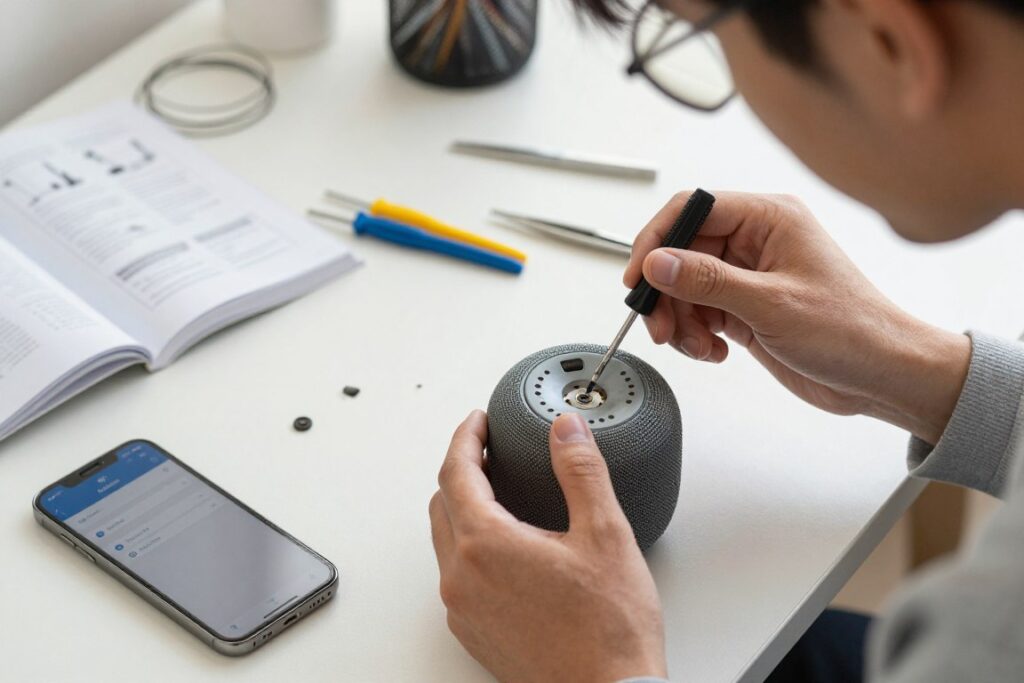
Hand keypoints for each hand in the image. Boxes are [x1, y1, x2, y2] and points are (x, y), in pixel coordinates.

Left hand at [430, 410, 666, 682]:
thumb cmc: (609, 630)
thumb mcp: (605, 534)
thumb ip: (581, 471)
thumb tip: (566, 430)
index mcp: (486, 545)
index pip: (455, 472)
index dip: (466, 437)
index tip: (478, 422)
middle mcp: (462, 578)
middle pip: (442, 503)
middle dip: (463, 470)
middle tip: (490, 452)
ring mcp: (463, 610)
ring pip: (446, 541)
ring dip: (464, 509)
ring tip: (499, 494)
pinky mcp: (473, 633)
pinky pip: (457, 575)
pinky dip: (471, 547)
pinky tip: (507, 547)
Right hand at [627, 191, 969, 444]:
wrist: (881, 375)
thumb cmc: (851, 330)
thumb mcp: (772, 305)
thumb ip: (708, 281)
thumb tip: (659, 261)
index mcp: (769, 219)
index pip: (692, 210)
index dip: (657, 241)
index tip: (639, 277)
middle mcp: (757, 241)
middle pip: (681, 252)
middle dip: (667, 293)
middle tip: (661, 326)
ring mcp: (749, 275)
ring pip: (685, 286)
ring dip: (680, 320)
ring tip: (698, 346)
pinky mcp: (745, 307)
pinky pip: (699, 312)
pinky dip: (695, 334)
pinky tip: (715, 351)